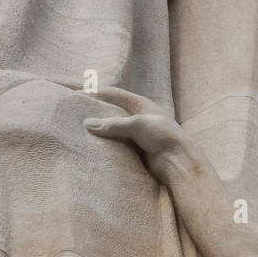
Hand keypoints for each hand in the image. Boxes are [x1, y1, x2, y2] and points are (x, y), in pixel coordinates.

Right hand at [84, 87, 198, 185]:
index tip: (80, 95)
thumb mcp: (136, 125)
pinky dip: (108, 145)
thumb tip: (88, 124)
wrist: (179, 163)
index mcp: (141, 104)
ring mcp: (138, 135)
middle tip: (77, 114)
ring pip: (115, 130)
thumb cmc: (163, 137)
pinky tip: (97, 147)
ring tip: (82, 131)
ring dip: (102, 131)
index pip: (115, 94)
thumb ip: (113, 124)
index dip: (98, 93)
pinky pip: (119, 145)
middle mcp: (139, 118)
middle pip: (114, 112)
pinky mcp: (137, 151)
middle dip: (98, 113)